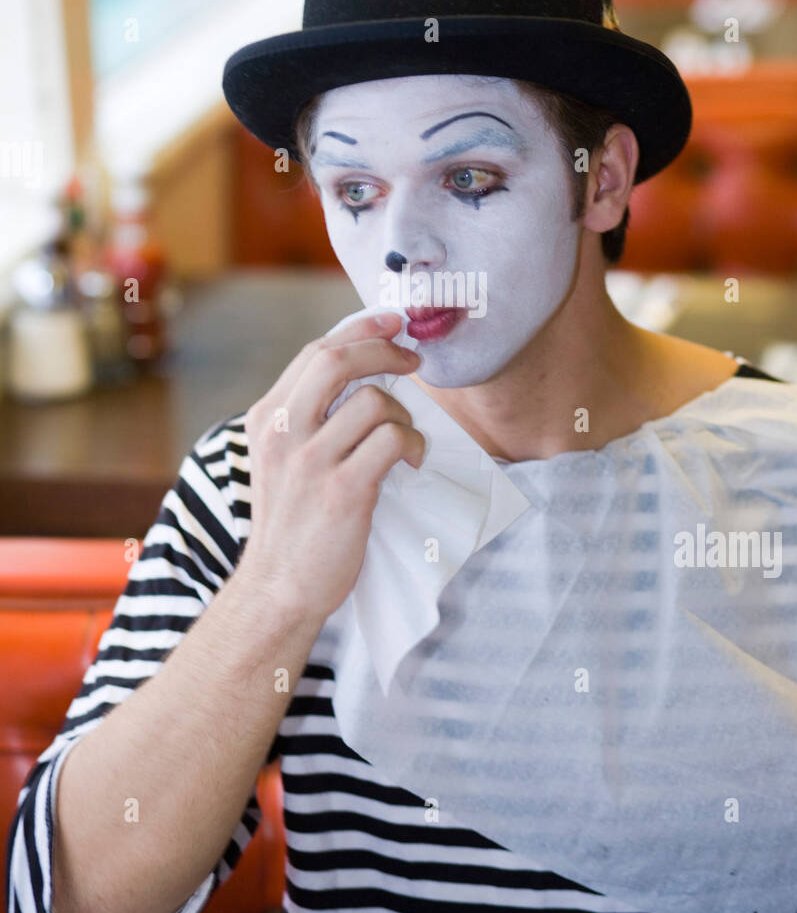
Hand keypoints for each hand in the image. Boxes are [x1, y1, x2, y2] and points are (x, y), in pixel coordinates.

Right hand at [240, 310, 424, 623]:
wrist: (277, 589)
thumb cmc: (291, 525)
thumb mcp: (281, 460)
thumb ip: (308, 418)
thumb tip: (362, 373)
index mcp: (267, 418)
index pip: (316, 352)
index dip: (360, 329)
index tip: (392, 322)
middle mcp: (283, 432)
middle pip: (337, 359)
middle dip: (384, 349)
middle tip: (414, 361)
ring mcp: (310, 461)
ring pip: (374, 402)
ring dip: (404, 415)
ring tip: (403, 440)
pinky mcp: (342, 491)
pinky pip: (392, 440)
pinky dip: (411, 444)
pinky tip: (409, 462)